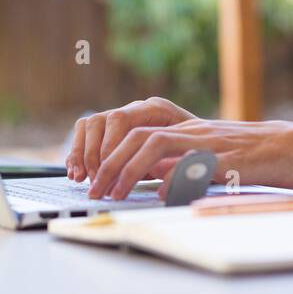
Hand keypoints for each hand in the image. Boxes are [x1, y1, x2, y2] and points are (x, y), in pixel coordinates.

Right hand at [66, 97, 198, 182]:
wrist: (214, 145)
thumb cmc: (207, 152)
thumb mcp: (198, 157)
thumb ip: (180, 163)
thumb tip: (164, 176)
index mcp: (158, 109)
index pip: (122, 120)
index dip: (110, 148)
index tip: (108, 176)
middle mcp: (138, 109)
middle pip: (102, 121)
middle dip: (94, 156)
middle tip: (96, 184)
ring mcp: (125, 116)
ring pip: (90, 125)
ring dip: (82, 154)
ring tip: (82, 180)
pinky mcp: (116, 130)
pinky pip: (87, 133)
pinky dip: (78, 152)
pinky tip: (78, 174)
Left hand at [84, 118, 292, 200]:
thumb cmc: (261, 156)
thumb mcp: (217, 158)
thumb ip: (188, 164)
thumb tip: (156, 181)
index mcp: (192, 132)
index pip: (139, 132)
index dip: (112, 154)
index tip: (96, 179)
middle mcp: (197, 132)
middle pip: (140, 135)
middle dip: (111, 163)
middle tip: (95, 190)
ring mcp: (213, 144)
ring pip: (158, 142)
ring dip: (130, 168)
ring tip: (116, 192)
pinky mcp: (232, 160)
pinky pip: (197, 164)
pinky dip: (175, 176)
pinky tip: (163, 192)